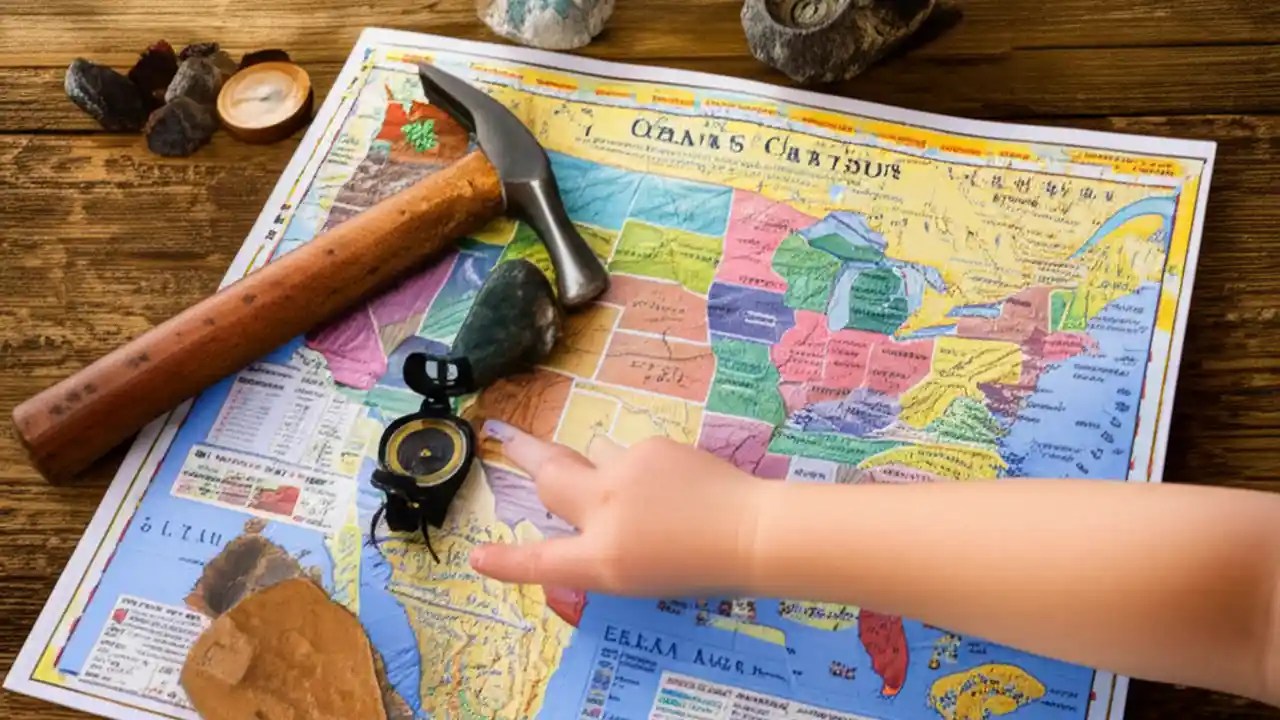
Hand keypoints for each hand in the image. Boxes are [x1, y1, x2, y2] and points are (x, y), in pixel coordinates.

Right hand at [469, 420, 769, 596]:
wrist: (754, 531)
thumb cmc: (701, 569)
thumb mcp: (640, 580)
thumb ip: (602, 552)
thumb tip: (581, 523)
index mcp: (601, 558)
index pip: (540, 561)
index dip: (505, 561)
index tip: (476, 557)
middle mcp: (605, 510)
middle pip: (549, 475)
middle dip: (521, 452)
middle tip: (500, 432)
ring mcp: (627, 471)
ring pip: (595, 456)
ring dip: (594, 465)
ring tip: (626, 485)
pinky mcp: (654, 447)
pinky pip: (632, 455)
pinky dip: (639, 470)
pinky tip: (673, 488)